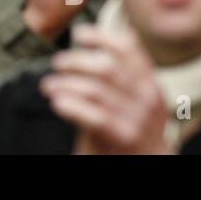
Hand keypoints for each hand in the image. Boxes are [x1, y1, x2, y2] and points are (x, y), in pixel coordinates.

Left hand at [41, 23, 171, 154]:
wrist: (143, 165)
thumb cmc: (129, 130)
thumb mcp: (134, 100)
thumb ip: (117, 77)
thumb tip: (82, 49)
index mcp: (151, 84)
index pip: (129, 48)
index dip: (101, 36)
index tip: (79, 34)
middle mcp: (149, 99)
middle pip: (106, 67)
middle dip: (75, 61)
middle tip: (57, 64)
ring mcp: (137, 119)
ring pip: (93, 90)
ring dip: (64, 84)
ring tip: (49, 86)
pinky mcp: (122, 136)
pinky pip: (91, 114)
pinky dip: (70, 105)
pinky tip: (57, 103)